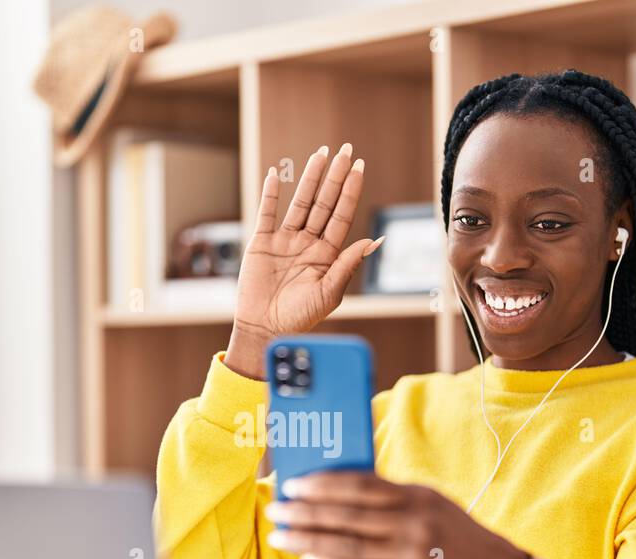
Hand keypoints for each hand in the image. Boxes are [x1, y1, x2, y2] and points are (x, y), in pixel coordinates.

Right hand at [225, 144, 382, 378]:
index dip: (350, 191)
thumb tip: (373, 240)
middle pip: (324, 202)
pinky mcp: (262, 243)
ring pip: (300, 203)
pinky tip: (277, 175)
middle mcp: (308, 243)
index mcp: (327, 254)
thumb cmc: (300, 318)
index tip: (358, 167)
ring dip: (309, 178)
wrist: (266, 330)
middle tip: (344, 150)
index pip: (341, 215)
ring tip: (319, 154)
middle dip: (334, 176)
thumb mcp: (329, 293)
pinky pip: (267, 213)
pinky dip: (271, 194)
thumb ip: (348, 264)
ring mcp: (285, 241)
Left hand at [263, 471, 528, 558]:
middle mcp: (413, 523)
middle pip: (348, 516)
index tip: (294, 484)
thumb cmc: (451, 528)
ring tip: (281, 536)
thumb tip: (335, 487)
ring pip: (348, 546)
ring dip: (308, 541)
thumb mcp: (427, 499)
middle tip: (276, 510)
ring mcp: (409, 554)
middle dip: (306, 513)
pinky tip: (308, 557)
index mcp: (416, 495)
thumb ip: (388, 494)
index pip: (361, 485)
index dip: (323, 484)